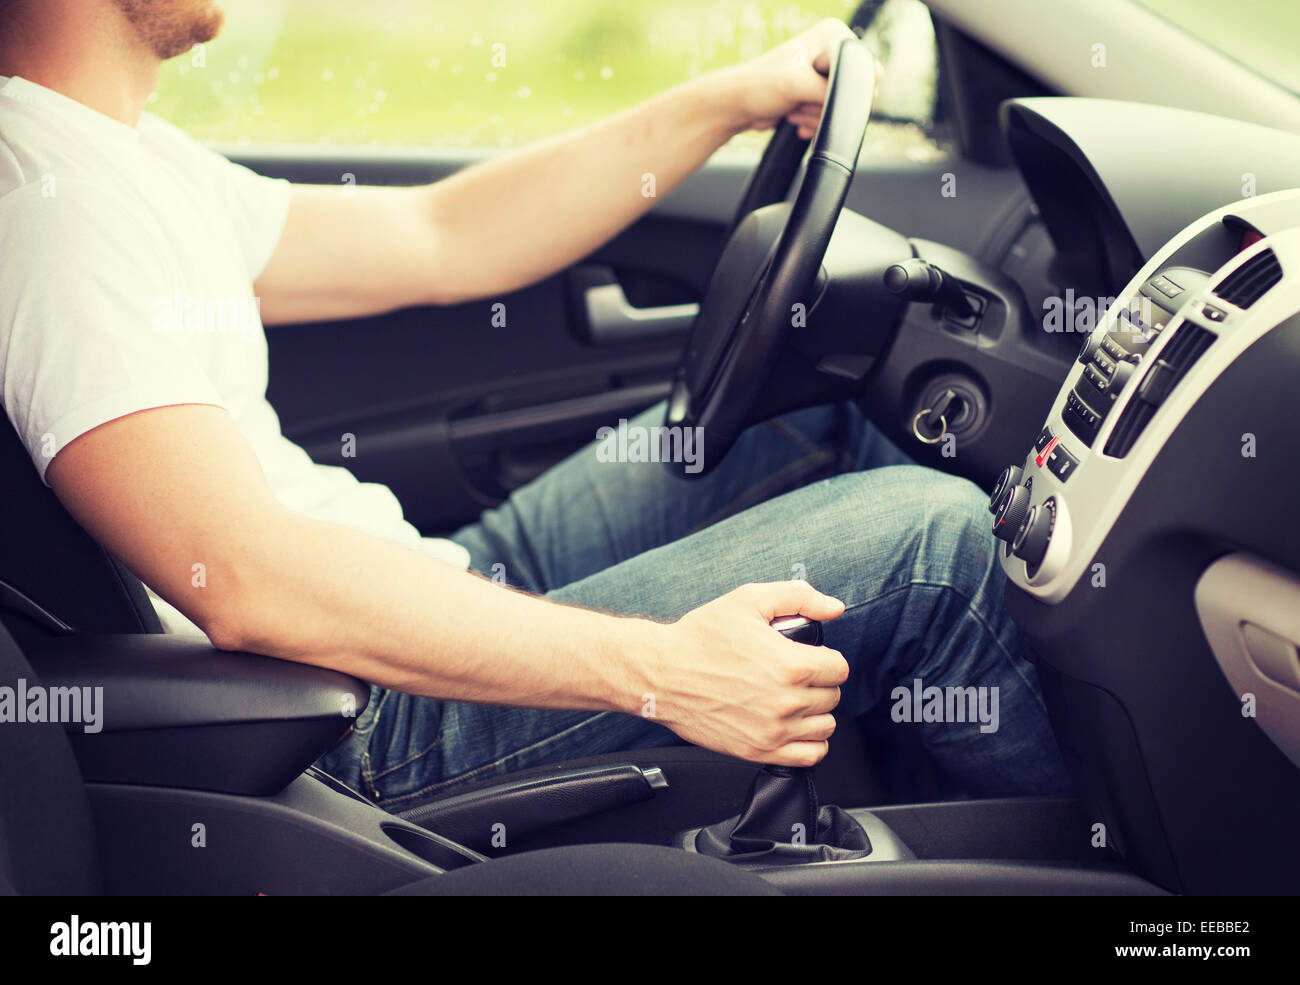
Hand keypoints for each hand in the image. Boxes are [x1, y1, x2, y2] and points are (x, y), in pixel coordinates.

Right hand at [641, 581, 849, 765]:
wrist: (661, 674)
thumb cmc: (700, 637)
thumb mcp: (748, 600)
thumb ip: (799, 597)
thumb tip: (834, 607)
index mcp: (791, 664)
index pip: (839, 668)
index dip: (826, 659)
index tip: (809, 657)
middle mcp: (787, 701)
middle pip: (833, 697)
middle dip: (819, 683)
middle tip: (795, 675)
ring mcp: (774, 731)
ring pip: (826, 727)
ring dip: (815, 712)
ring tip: (793, 699)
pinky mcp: (759, 751)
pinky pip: (810, 756)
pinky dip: (810, 743)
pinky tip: (793, 726)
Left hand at [711, 19, 865, 139]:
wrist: (737, 107)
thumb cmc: (760, 87)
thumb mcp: (801, 85)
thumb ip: (835, 90)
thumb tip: (863, 99)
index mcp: (832, 34)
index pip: (862, 66)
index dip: (842, 88)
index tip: (812, 88)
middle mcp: (830, 50)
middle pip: (851, 92)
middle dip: (822, 105)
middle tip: (798, 99)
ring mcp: (823, 74)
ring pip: (838, 109)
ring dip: (813, 117)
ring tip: (792, 108)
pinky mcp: (815, 95)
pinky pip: (828, 117)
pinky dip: (811, 124)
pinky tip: (794, 119)